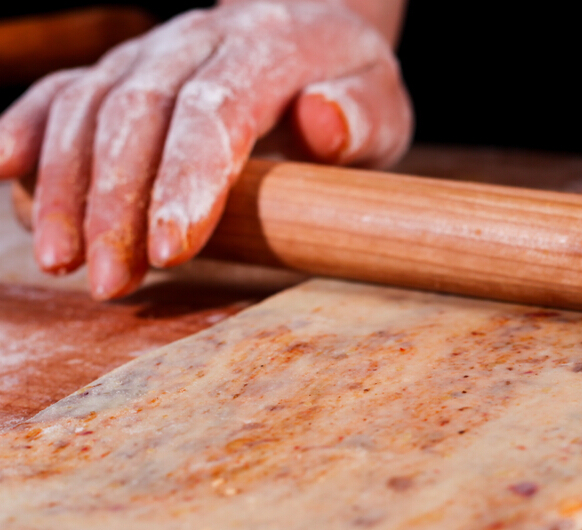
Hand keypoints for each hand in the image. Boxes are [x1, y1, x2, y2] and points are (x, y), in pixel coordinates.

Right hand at [0, 0, 412, 298]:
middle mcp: (198, 39)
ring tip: (61, 262)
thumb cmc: (349, 89)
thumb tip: (323, 122)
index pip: (215, 109)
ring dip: (66, 188)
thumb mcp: (382, 105)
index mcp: (269, 46)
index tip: (169, 251)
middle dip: (116, 204)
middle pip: (138, 113)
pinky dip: (29, 129)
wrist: (308, 33)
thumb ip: (362, 118)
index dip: (185, 180)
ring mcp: (151, 52)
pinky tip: (5, 171)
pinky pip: (63, 91)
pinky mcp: (121, 70)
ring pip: (89, 106)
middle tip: (108, 283)